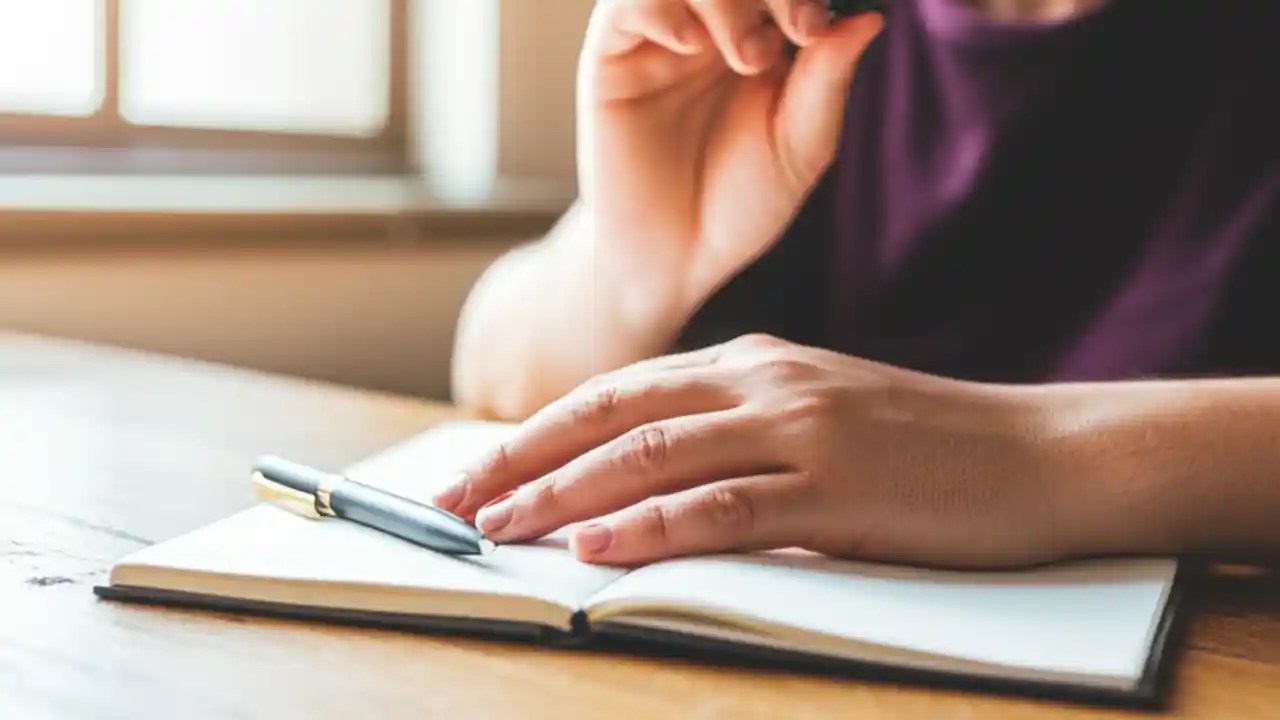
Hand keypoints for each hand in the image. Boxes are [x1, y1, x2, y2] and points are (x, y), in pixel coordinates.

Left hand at [435, 334, 1087, 566]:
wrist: (1044, 454)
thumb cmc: (928, 446)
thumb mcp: (819, 417)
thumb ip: (738, 434)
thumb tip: (645, 487)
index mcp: (755, 362)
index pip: (619, 390)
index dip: (540, 431)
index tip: (479, 468)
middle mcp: (765, 381)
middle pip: (613, 414)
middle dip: (523, 458)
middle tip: (453, 498)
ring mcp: (801, 430)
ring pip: (652, 456)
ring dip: (564, 494)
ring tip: (496, 527)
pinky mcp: (838, 488)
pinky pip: (723, 506)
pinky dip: (651, 527)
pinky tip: (597, 547)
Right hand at [581, 1, 882, 316]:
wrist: (674, 257)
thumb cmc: (739, 203)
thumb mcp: (801, 145)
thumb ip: (828, 78)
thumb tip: (871, 17)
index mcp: (765, 32)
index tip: (818, 25)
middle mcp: (713, 22)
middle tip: (799, 27)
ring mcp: (662, 33)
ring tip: (747, 57)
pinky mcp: (612, 54)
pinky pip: (628, 1)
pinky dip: (665, 7)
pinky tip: (693, 46)